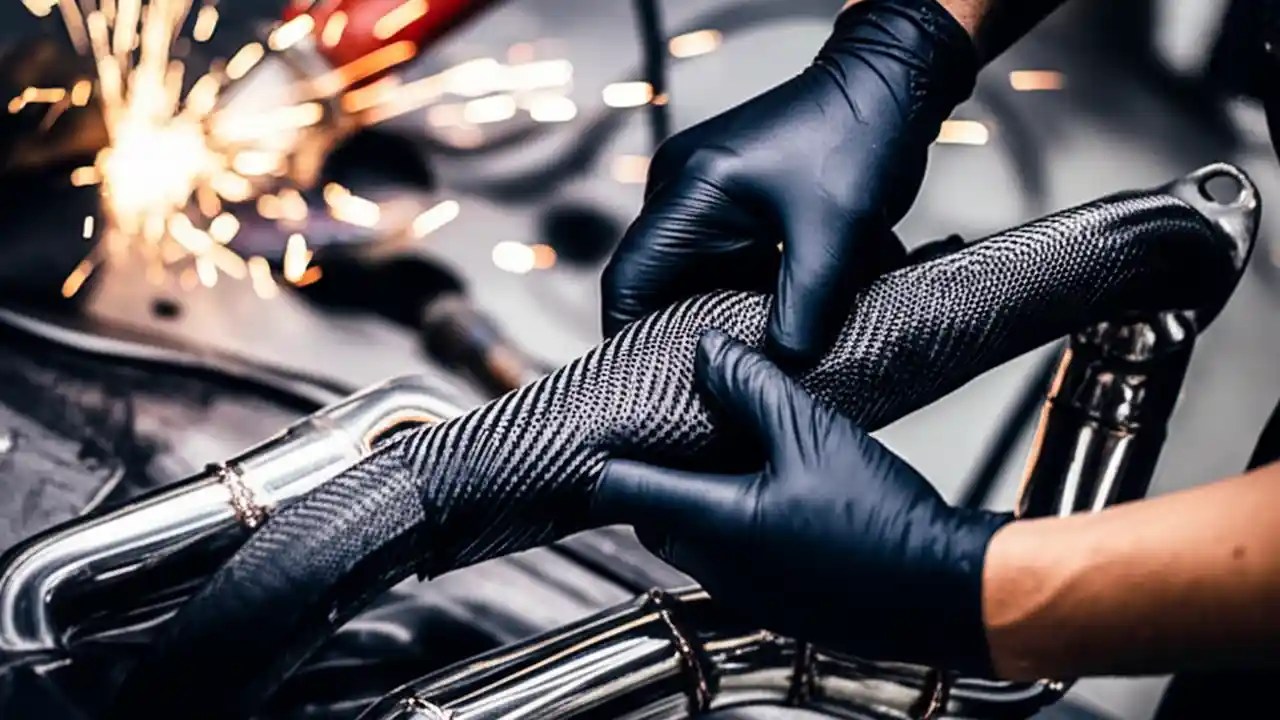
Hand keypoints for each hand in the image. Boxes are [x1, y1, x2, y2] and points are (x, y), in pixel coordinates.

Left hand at [593, 331, 1012, 673]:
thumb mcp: (812, 431)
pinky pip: (726, 553)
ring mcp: (742, 589)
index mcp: (714, 523)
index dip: (602, 451)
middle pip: (650, 510)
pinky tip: (768, 483)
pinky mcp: (771, 598)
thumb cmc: (883, 520)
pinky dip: (728, 516)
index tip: (605, 420)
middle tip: (675, 420)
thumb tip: (707, 351)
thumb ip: (750, 385)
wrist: (944, 590)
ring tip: (727, 443)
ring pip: (689, 531)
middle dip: (655, 466)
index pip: (618, 489)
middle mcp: (716, 565)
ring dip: (694, 490)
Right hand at [601, 0, 977, 365]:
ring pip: (696, 282)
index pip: (628, 281)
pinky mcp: (734, 207)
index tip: (657, 390)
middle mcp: (681, 195)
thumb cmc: (857, 140)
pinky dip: (748, 297)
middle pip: (660, 288)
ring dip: (722, 319)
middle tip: (714, 390)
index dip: (633, 339)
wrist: (887, 84)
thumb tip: (781, 369)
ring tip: (751, 365)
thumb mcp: (835, 237)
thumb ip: (805, 311)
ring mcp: (705, 200)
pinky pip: (725, 267)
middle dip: (687, 337)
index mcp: (687, 193)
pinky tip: (780, 326)